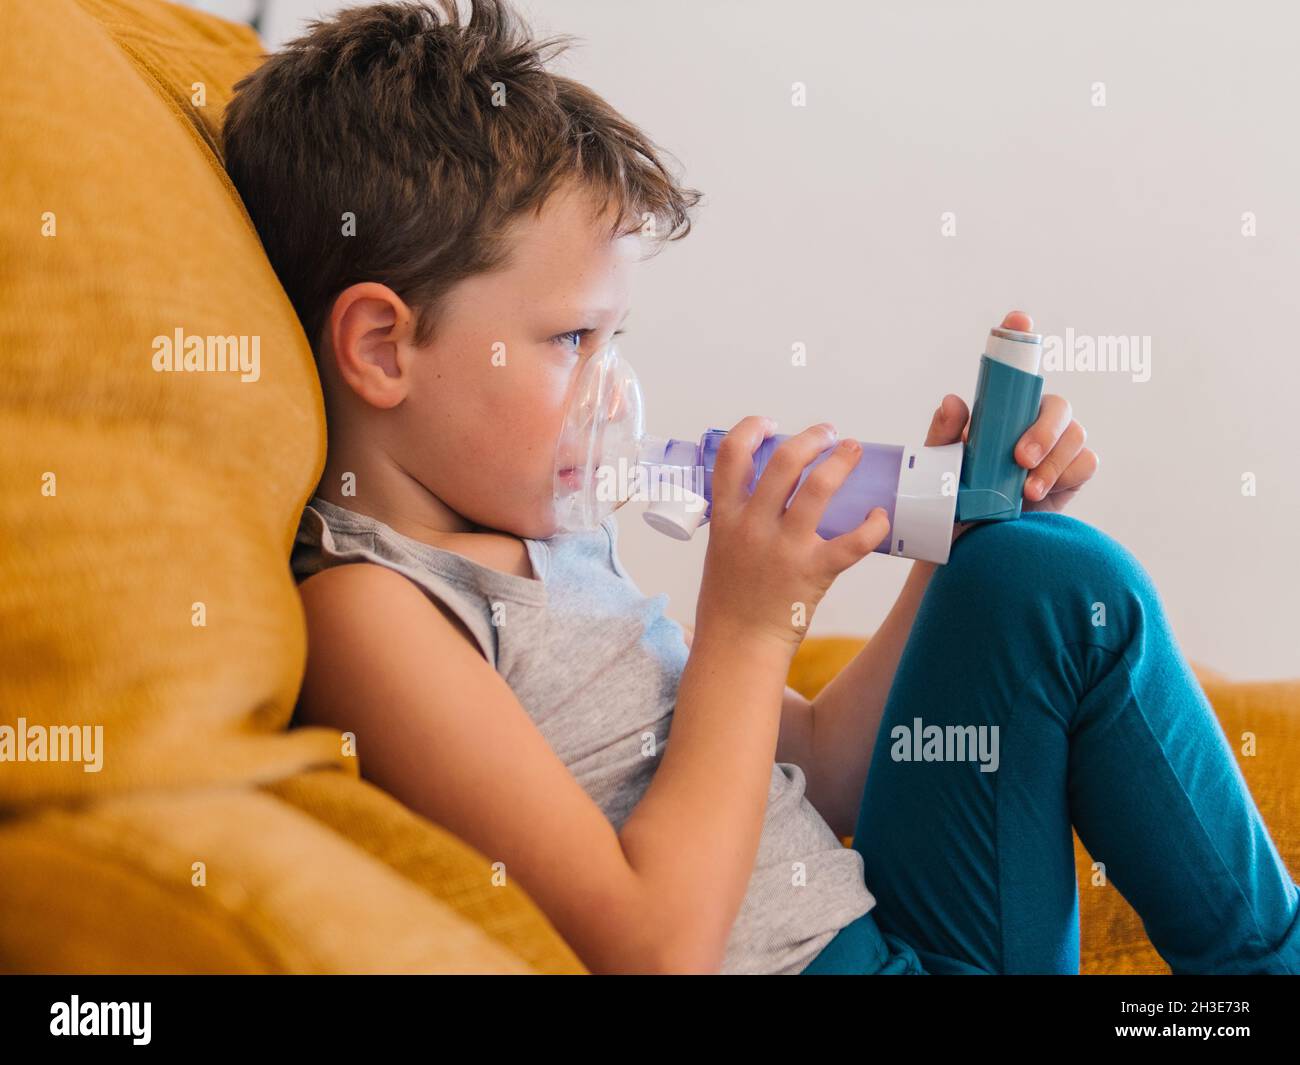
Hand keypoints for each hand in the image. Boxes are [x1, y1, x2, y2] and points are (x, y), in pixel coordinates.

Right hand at [695, 416, 890, 653]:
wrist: (737, 645)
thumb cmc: (729, 600)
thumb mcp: (721, 548)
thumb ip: (738, 517)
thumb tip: (759, 487)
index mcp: (726, 518)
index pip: (731, 456)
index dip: (750, 429)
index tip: (768, 423)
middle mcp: (753, 526)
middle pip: (784, 461)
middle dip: (811, 437)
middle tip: (828, 433)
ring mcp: (784, 548)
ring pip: (818, 488)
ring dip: (840, 461)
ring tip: (852, 450)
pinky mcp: (813, 572)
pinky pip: (853, 542)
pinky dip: (873, 524)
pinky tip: (880, 515)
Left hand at [926, 310, 1100, 542]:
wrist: (971, 541)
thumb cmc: (956, 498)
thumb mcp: (941, 467)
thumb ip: (944, 436)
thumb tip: (953, 400)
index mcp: (1000, 411)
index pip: (1014, 369)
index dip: (1020, 336)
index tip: (1017, 319)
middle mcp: (1033, 421)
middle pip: (1056, 404)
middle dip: (1042, 429)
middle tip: (1019, 458)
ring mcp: (1058, 446)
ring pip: (1075, 434)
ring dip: (1053, 460)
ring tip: (1026, 491)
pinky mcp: (1072, 473)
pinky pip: (1084, 463)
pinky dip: (1065, 475)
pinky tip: (1041, 495)